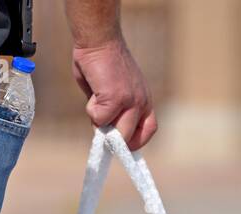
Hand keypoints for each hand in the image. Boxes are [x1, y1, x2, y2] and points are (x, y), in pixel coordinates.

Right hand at [72, 35, 156, 149]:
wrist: (99, 41)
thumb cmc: (100, 65)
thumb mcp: (111, 94)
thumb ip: (111, 113)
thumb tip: (103, 134)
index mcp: (143, 99)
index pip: (149, 129)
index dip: (135, 141)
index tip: (120, 145)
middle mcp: (141, 101)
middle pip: (129, 138)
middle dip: (111, 138)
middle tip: (98, 124)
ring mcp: (131, 100)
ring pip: (116, 133)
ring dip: (99, 122)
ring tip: (96, 99)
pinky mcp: (117, 98)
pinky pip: (100, 119)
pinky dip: (91, 109)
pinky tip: (94, 91)